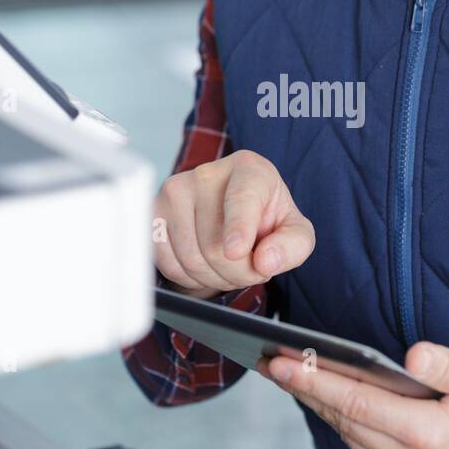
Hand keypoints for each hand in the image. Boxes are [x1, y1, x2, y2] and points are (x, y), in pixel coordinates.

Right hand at [153, 149, 314, 298]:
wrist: (232, 212)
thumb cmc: (265, 218)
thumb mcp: (295, 231)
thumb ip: (293, 244)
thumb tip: (266, 260)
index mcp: (249, 169)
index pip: (241, 199)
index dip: (238, 227)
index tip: (236, 249)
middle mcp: (208, 173)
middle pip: (216, 245)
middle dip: (237, 273)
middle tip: (249, 268)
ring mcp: (175, 191)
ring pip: (190, 258)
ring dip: (213, 278)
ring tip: (228, 266)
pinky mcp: (153, 213)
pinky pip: (167, 263)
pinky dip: (188, 278)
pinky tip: (204, 265)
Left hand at [257, 342, 448, 448]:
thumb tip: (411, 356)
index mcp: (427, 435)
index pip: (355, 401)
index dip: (313, 380)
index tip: (280, 361)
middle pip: (342, 419)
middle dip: (303, 389)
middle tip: (268, 360)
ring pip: (348, 435)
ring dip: (317, 406)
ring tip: (287, 375)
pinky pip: (362, 446)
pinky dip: (340, 420)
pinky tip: (326, 399)